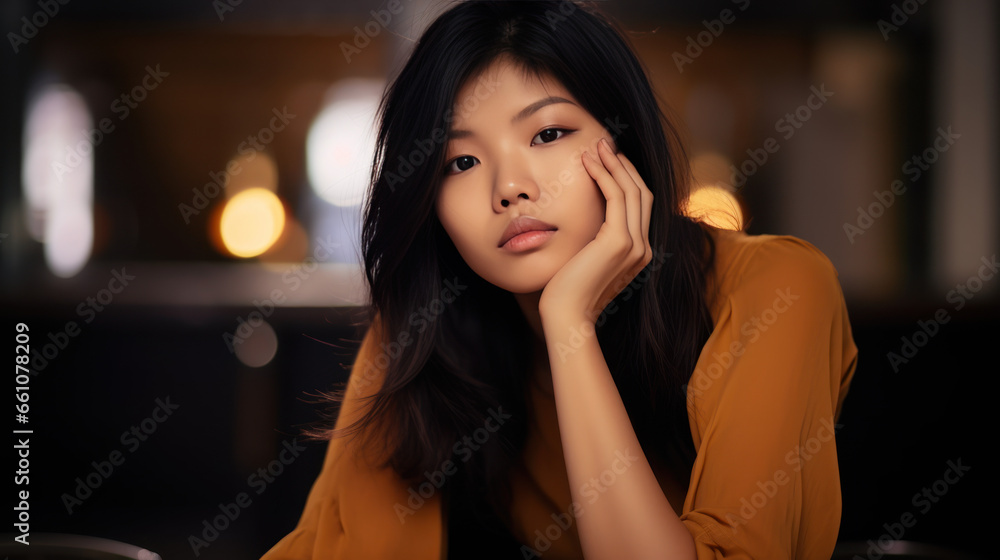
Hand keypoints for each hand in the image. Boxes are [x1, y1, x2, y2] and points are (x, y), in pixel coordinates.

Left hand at [538, 137, 653, 325]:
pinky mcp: (620, 241)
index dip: (627, 178)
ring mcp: (635, 244)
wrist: (567, 314)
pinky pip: (615, 197)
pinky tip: (588, 162)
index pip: (640, 205)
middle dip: (624, 165)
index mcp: (639, 253)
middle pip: (642, 192)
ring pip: (632, 190)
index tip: (608, 159)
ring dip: (613, 163)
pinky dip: (603, 175)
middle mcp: (643, 248)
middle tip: (604, 143)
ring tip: (595, 145)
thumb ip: (595, 242)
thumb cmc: (568, 291)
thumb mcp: (587, 261)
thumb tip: (585, 221)